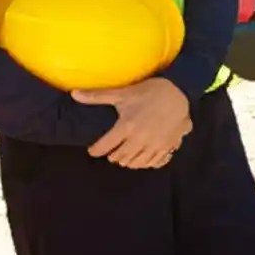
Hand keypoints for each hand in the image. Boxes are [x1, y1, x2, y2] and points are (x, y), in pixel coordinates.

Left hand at [73, 77, 191, 168]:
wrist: (180, 91)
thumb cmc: (150, 91)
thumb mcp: (123, 93)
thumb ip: (97, 96)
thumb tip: (73, 94)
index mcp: (126, 127)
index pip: (104, 146)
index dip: (96, 150)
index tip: (93, 150)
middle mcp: (139, 140)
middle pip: (120, 157)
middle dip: (113, 156)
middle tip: (111, 151)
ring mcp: (154, 145)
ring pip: (136, 163)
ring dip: (128, 161)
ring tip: (125, 156)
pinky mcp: (168, 147)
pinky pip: (154, 162)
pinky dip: (146, 163)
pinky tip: (143, 158)